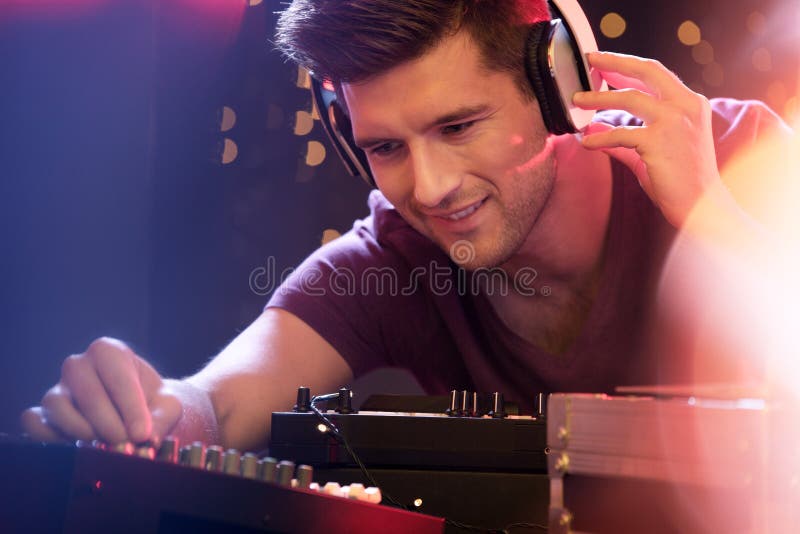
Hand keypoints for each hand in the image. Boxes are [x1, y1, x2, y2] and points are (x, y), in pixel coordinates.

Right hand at [20, 338, 181, 445]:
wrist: (139, 414)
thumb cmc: (154, 404)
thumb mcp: (169, 407)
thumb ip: (162, 420)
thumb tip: (146, 441)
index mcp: (110, 352)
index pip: (117, 377)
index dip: (131, 408)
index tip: (143, 434)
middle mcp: (79, 365)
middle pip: (87, 393)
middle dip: (109, 424)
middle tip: (126, 445)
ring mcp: (57, 388)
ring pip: (57, 406)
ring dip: (81, 431)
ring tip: (104, 446)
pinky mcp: (43, 414)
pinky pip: (34, 422)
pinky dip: (50, 438)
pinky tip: (77, 450)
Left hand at [573, 51, 726, 227]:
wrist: (701, 205)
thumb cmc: (680, 180)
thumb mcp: (652, 152)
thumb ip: (625, 140)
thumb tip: (594, 130)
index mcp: (690, 103)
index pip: (656, 74)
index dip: (627, 66)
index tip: (605, 63)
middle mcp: (685, 106)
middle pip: (647, 70)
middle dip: (615, 62)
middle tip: (590, 59)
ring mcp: (673, 121)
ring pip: (629, 98)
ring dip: (599, 98)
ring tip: (577, 100)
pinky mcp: (659, 141)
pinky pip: (620, 134)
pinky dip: (600, 138)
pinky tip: (585, 142)